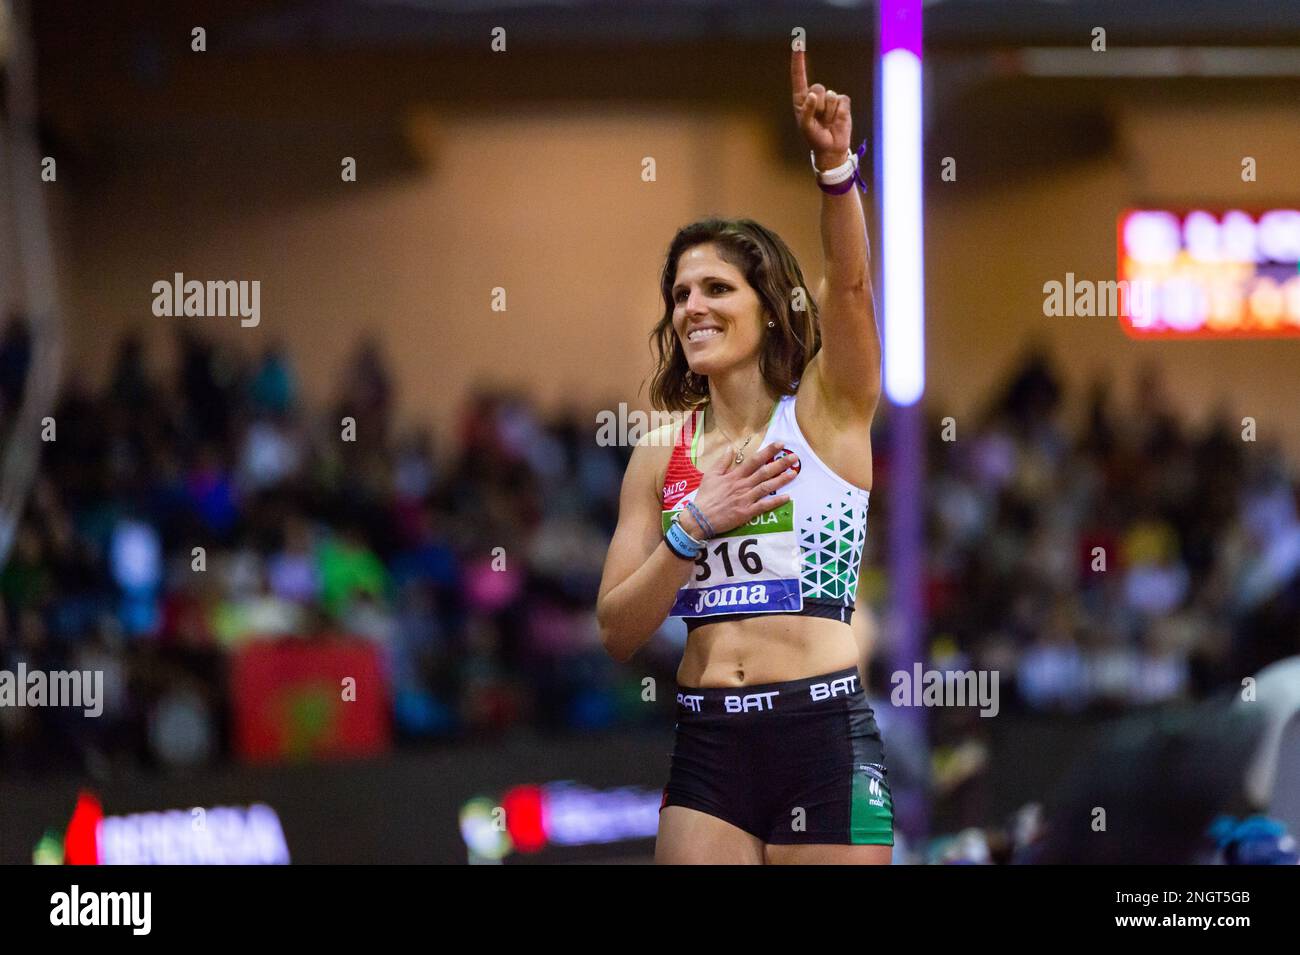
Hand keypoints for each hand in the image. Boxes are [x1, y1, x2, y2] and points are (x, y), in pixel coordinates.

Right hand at [687, 442, 798, 536]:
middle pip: (764, 472)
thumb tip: (730, 448)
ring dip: (781, 480)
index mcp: (734, 476)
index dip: (768, 451)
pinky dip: (776, 501)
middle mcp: (742, 485)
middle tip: (794, 457)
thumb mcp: (710, 475)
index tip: (780, 444)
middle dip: (780, 463)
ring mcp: (745, 499)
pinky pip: (763, 506)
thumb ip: (722, 461)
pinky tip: (787, 497)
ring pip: (766, 487)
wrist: (700, 518)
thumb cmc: (705, 496)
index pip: (754, 460)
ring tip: (794, 473)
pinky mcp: (746, 512)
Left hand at [791, 48, 851, 166]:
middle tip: (818, 120)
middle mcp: (815, 96)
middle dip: (818, 106)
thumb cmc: (814, 137)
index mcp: (802, 99)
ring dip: (829, 113)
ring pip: (831, 96)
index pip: (799, 76)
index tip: (798, 43)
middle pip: (818, 88)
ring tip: (827, 122)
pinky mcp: (843, 103)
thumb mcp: (806, 126)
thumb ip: (806, 111)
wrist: (831, 148)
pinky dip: (840, 113)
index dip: (799, 60)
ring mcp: (830, 99)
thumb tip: (813, 95)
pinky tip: (836, 120)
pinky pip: (842, 101)